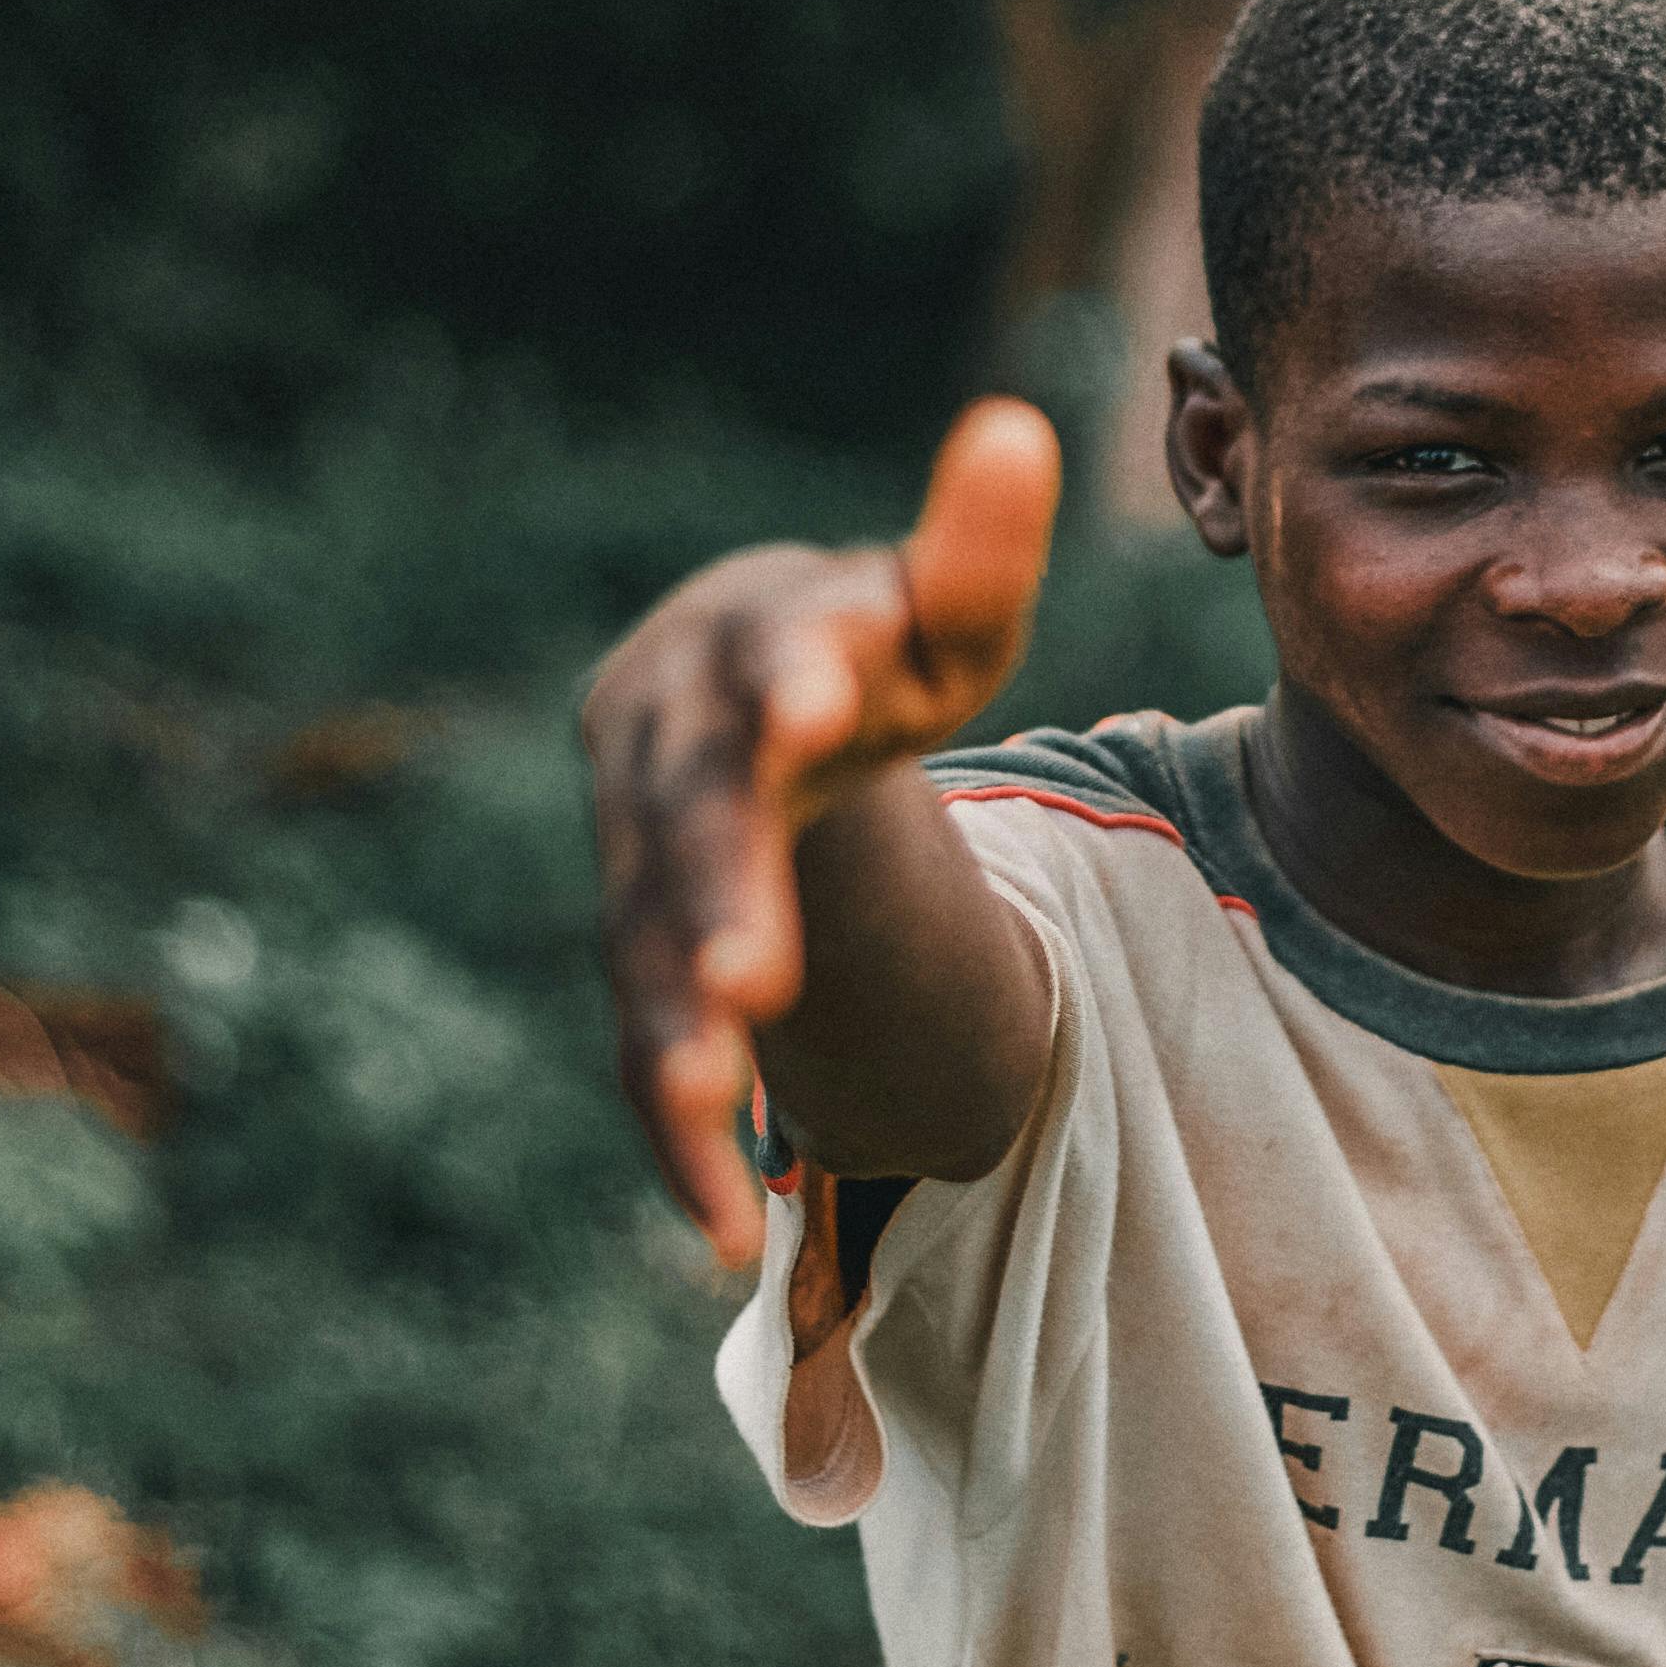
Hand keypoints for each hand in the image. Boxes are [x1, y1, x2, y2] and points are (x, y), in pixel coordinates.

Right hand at [582, 398, 1061, 1255]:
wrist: (747, 701)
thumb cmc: (866, 650)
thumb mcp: (934, 613)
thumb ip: (974, 550)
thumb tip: (1022, 428)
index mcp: (740, 654)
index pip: (760, 666)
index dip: (786, 682)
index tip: (816, 702)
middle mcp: (670, 761)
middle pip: (686, 828)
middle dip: (715, 895)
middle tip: (753, 973)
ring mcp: (645, 874)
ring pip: (643, 958)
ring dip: (676, 1036)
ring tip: (720, 1113)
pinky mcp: (651, 972)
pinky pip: (651, 1061)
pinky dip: (684, 1145)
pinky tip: (729, 1238)